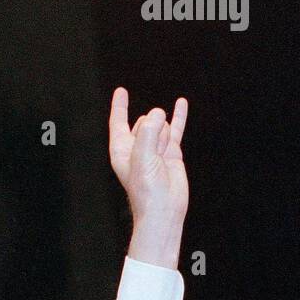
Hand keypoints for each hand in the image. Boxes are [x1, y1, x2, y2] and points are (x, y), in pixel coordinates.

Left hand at [108, 87, 188, 225]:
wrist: (164, 209)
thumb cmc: (147, 189)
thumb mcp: (142, 158)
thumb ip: (148, 133)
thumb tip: (159, 113)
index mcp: (122, 150)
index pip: (118, 123)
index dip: (119, 106)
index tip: (121, 91)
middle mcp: (137, 147)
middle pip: (146, 121)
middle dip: (153, 131)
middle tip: (154, 157)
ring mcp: (155, 148)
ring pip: (161, 126)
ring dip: (165, 138)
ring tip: (163, 161)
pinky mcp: (171, 152)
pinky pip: (176, 128)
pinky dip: (179, 116)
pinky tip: (181, 103)